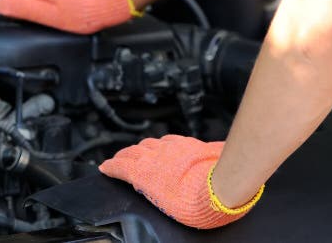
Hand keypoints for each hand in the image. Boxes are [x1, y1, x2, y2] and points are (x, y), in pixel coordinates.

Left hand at [99, 135, 262, 228]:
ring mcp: (155, 161)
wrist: (216, 187)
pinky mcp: (143, 175)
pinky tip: (105, 168)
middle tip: (129, 155)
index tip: (152, 150)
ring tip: (116, 161)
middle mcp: (169, 150)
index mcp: (186, 148)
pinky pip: (122, 167)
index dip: (157, 147)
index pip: (166, 144)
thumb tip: (226, 150)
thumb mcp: (220, 159)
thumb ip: (216, 154)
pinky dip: (113, 166)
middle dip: (138, 150)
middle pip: (147, 146)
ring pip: (133, 154)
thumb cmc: (223, 176)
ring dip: (125, 157)